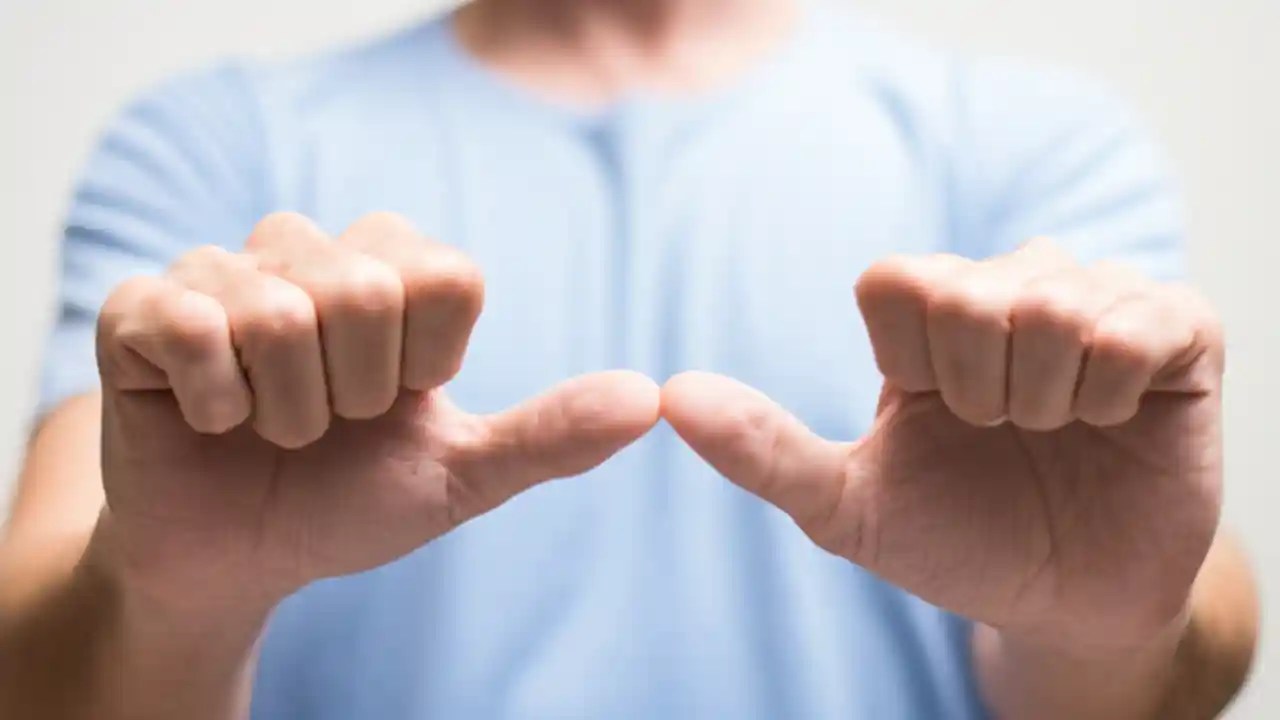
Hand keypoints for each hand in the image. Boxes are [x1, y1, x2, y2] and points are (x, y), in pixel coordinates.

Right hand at [95, 212, 658, 616]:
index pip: (447, 275)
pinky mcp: (141, 308)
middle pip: (370, 287)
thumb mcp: (461, 477)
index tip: (397, 400)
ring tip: (270, 427)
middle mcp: (312, 253)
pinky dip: (213, 403)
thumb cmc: (351, 503)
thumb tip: (648, 398)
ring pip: (282, 312)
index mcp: (396, 274)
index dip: (427, 363)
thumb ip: (550, 436)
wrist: (243, 560)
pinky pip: (190, 325)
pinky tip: (210, 418)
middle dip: (354, 394)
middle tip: (326, 423)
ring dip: (286, 409)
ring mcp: (223, 273)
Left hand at [663, 239, 1222, 650]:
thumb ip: (763, 453)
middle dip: (978, 393)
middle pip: (970, 292)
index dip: (911, 364)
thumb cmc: (955, 541)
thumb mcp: (848, 510)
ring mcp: (1095, 299)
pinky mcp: (1178, 329)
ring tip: (1055, 431)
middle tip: (1001, 433)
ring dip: (1044, 402)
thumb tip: (671, 396)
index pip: (895, 280)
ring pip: (1052, 304)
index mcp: (928, 317)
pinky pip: (1137, 323)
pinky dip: (1111, 394)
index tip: (935, 415)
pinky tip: (1110, 419)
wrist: (1063, 601)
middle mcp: (1009, 288)